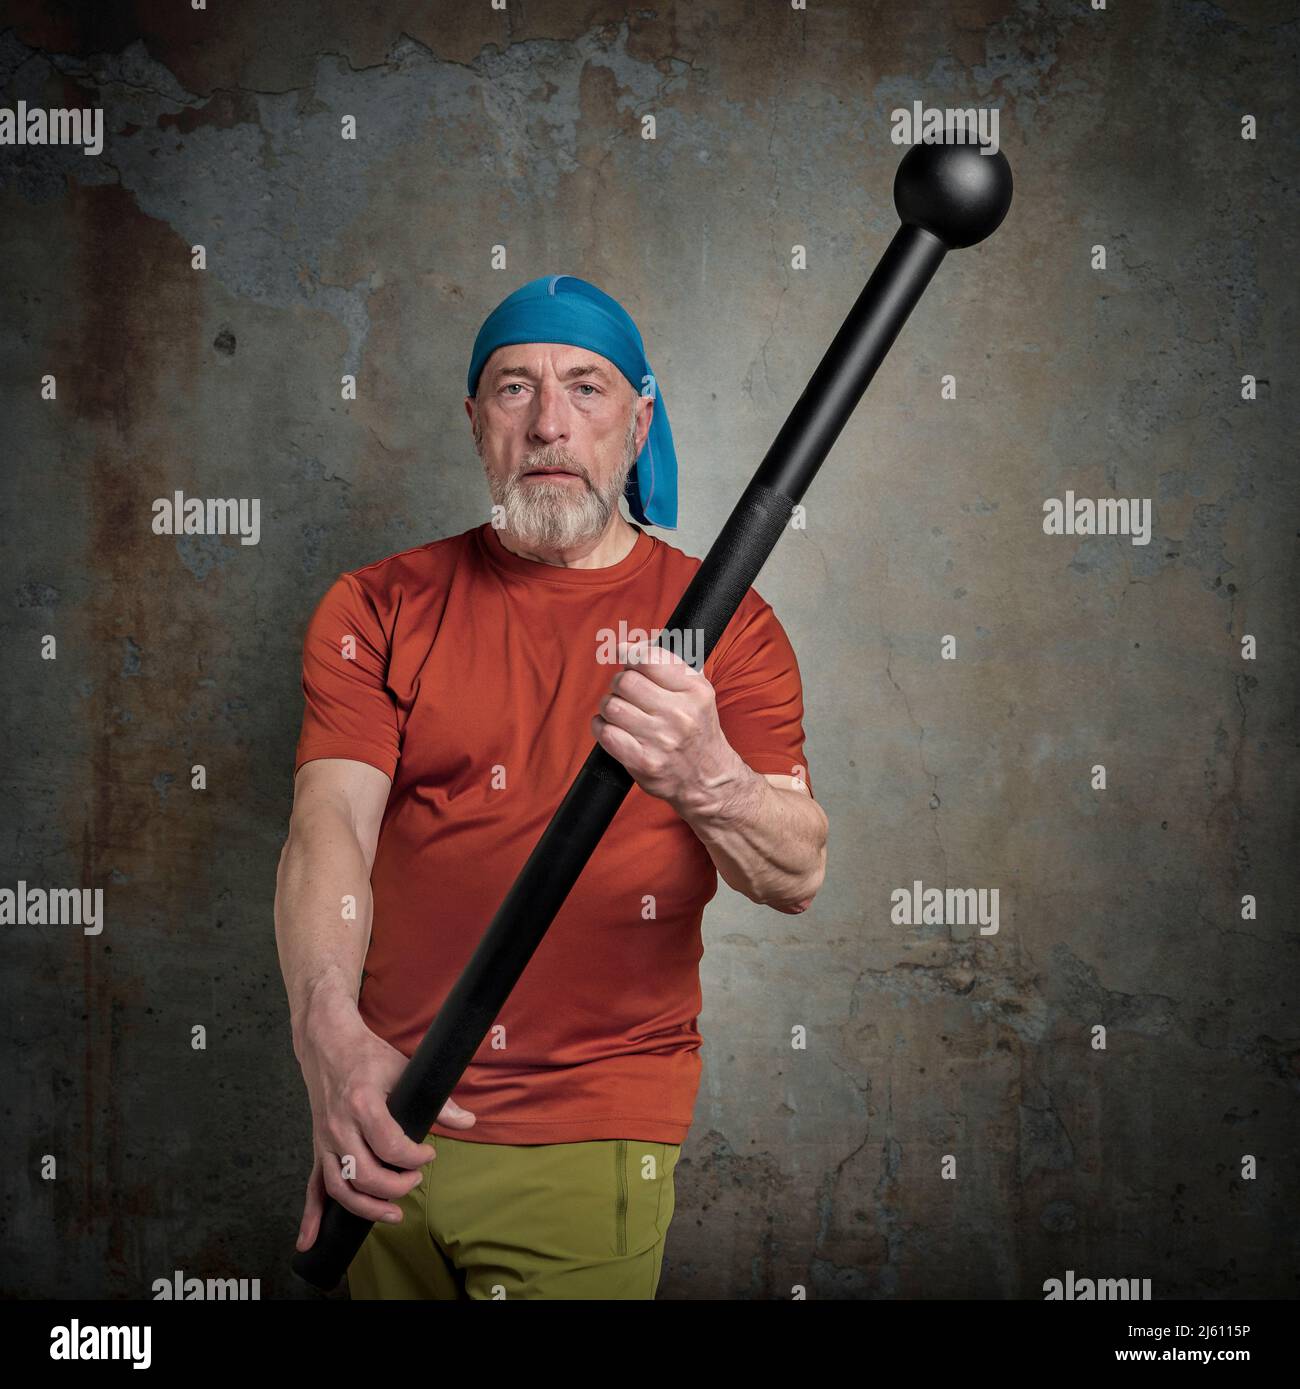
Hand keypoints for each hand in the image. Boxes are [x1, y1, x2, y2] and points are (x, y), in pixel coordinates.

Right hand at [294, 1000, 475, 1249]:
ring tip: (393, 1214)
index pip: (390, 1146)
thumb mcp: (404, 1069)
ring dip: (366, 1207)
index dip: (414, 1158)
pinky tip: (310, 1242)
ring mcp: (325, 1140)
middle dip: (395, 1187)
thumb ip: (438, 1100)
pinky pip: (312, 1187)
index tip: (429, 1154)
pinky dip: (312, 1216)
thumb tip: (468, 1121)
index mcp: (362, 1104)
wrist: (328, 1045)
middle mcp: (339, 1126)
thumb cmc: (368, 1057)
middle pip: (364, 1174)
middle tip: (415, 1181)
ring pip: (340, 1187)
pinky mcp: (317, 1148)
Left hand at [591, 638, 743, 813]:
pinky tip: (613, 728)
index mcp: (695, 691)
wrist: (708, 779)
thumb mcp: (698, 690)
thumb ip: (668, 663)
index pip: (649, 658)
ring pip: (612, 706)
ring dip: (610, 706)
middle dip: (620, 683)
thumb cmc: (697, 729)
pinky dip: (602, 727)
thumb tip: (627, 646)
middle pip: (625, 681)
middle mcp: (680, 715)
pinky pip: (605, 732)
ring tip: (621, 712)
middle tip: (626, 692)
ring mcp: (661, 740)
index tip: (626, 657)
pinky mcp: (644, 762)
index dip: (630, 655)